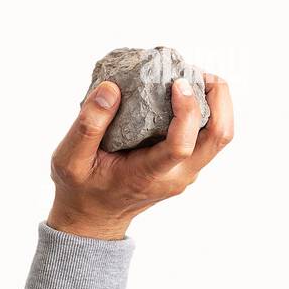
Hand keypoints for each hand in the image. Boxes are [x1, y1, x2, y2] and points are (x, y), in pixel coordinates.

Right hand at [46, 72, 233, 239]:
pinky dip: (204, 111)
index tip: (176, 83)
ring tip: (190, 77)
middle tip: (194, 71)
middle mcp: (176, 176)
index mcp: (149, 175)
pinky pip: (207, 136)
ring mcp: (186, 172)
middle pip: (219, 136)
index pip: (182, 144)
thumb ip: (87, 126)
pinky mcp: (186, 166)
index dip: (187, 110)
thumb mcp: (69, 160)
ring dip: (215, 102)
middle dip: (217, 97)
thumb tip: (111, 88)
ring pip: (219, 135)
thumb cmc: (80, 189)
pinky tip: (179, 95)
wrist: (94, 217)